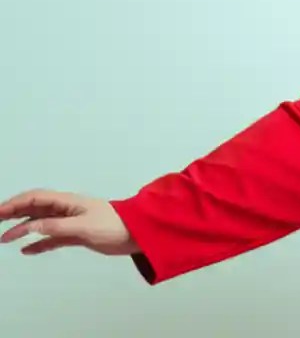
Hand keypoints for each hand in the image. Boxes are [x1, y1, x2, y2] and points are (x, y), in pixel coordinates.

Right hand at [0, 189, 137, 255]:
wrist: (137, 235)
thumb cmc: (115, 225)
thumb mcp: (84, 226)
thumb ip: (57, 226)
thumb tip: (32, 226)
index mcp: (69, 202)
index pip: (36, 199)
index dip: (15, 203)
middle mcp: (67, 210)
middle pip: (34, 209)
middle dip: (13, 213)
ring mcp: (71, 222)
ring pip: (40, 225)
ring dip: (22, 230)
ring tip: (5, 239)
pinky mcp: (76, 235)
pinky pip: (52, 239)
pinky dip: (38, 244)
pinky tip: (27, 250)